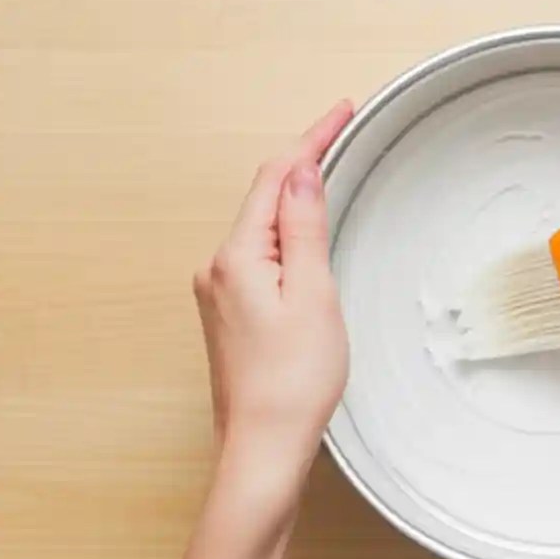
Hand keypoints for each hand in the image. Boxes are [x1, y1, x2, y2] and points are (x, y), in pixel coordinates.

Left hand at [193, 101, 353, 480]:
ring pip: (260, 227)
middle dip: (302, 161)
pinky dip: (285, 233)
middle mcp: (218, 268)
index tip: (341, 111)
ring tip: (327, 171)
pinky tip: (304, 235)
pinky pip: (258, 255)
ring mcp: (220, 293)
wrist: (263, 447)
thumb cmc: (293, 382)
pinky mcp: (230, 314)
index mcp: (237, 257)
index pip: (276, 178)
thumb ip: (303, 228)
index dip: (311, 139)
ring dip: (293, 197)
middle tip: (341, 130)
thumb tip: (302, 172)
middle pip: (264, 197)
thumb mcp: (312, 294)